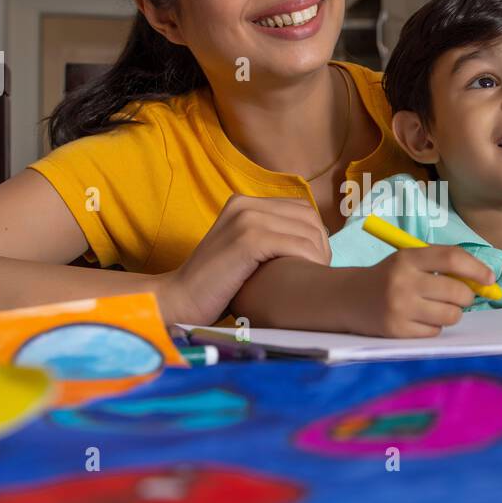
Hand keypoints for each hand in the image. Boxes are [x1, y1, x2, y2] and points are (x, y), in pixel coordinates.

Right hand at [160, 194, 330, 324]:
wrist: (180, 299)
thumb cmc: (217, 285)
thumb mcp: (243, 250)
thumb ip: (270, 236)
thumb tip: (316, 239)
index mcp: (243, 203)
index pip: (301, 208)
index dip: (315, 234)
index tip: (314, 262)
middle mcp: (245, 204)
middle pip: (308, 217)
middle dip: (321, 245)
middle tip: (317, 272)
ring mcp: (245, 219)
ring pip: (306, 230)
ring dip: (318, 255)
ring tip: (311, 277)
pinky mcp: (247, 239)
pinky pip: (296, 244)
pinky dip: (308, 261)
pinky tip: (304, 278)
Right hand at [345, 246, 496, 337]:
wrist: (347, 298)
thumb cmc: (390, 277)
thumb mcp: (410, 261)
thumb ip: (444, 265)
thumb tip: (484, 281)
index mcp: (408, 258)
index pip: (452, 258)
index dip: (477, 268)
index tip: (490, 279)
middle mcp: (403, 281)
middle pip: (457, 291)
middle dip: (466, 296)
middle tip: (460, 296)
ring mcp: (399, 307)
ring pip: (451, 315)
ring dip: (451, 313)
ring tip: (436, 308)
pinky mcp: (397, 330)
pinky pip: (435, 332)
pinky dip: (434, 327)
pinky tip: (419, 319)